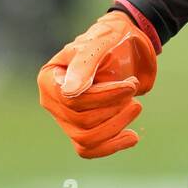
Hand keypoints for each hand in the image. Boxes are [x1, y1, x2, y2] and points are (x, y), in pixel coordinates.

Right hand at [37, 11, 157, 157]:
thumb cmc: (111, 38)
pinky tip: (132, 137)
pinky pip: (91, 149)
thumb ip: (85, 65)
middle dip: (114, 108)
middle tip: (134, 87)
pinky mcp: (84, 127)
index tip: (131, 85)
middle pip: (81, 122)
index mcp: (50, 79)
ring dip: (117, 125)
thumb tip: (68, 93)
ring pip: (86, 139)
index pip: (73, 100)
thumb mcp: (99, 43)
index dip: (104, 97)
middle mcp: (54, 102)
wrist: (127, 43)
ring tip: (137, 106)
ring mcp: (67, 117)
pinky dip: (112, 146)